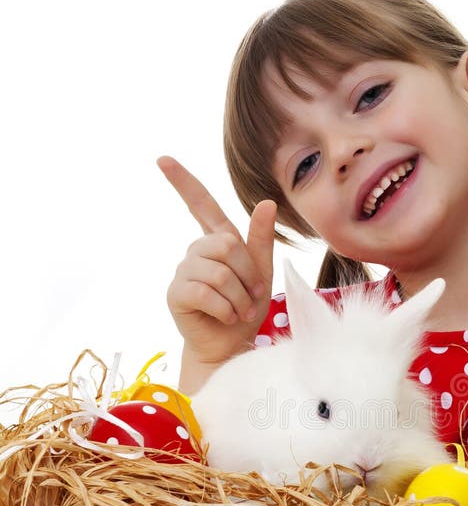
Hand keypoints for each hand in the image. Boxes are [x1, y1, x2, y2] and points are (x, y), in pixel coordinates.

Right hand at [157, 156, 275, 391]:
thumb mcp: (261, 273)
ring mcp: (184, 271)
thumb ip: (261, 240)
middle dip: (247, 275)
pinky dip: (225, 308)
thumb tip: (266, 202)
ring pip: (219, 272)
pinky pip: (205, 292)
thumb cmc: (246, 309)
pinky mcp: (176, 293)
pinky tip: (226, 317)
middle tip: (252, 296)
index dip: (183, 182)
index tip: (163, 159)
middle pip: (226, 245)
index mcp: (218, 242)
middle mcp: (197, 252)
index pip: (200, 205)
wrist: (231, 345)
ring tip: (240, 311)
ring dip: (239, 298)